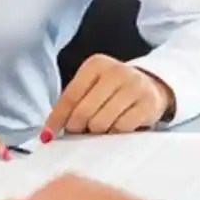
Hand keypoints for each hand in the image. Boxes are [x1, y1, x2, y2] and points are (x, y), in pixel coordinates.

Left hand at [43, 55, 174, 140]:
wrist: (150, 85)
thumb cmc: (113, 90)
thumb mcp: (91, 87)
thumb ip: (72, 104)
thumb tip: (49, 132)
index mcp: (96, 64)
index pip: (70, 96)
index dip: (57, 118)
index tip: (48, 135)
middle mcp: (116, 71)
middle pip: (84, 111)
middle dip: (77, 127)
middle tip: (81, 130)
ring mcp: (134, 86)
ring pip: (101, 122)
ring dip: (97, 131)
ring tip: (101, 125)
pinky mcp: (147, 104)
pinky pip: (121, 128)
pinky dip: (115, 132)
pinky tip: (117, 125)